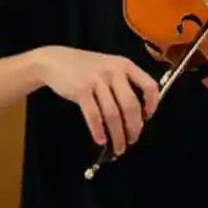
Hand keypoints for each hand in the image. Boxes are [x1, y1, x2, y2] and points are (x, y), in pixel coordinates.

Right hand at [34, 45, 159, 152]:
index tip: (147, 118)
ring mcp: (97, 79)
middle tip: (132, 140)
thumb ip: (123, 84)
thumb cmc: (85, 68)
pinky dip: (98, 131)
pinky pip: (94, 115)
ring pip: (113, 113)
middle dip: (134, 127)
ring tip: (118, 147)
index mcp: (125, 65)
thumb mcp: (109, 67)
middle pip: (131, 105)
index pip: (149, 85)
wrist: (56, 60)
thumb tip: (137, 116)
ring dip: (117, 134)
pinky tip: (101, 140)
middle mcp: (114, 71)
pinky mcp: (80, 89)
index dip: (152, 105)